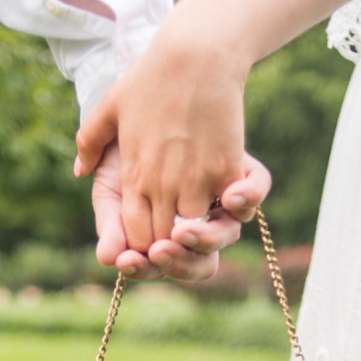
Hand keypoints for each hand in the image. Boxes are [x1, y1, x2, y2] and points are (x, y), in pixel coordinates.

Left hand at [75, 25, 249, 256]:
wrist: (196, 54)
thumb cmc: (150, 78)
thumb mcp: (109, 108)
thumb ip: (89, 142)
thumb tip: (79, 170)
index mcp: (132, 178)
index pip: (135, 236)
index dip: (142, 245)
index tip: (150, 236)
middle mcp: (161, 187)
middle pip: (163, 240)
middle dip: (168, 246)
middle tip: (174, 235)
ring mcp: (195, 180)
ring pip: (194, 231)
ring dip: (197, 231)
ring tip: (196, 217)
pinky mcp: (226, 169)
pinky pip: (227, 209)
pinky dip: (225, 209)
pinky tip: (221, 198)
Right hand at [88, 142, 270, 281]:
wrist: (159, 93)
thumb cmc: (126, 144)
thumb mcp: (109, 179)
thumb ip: (108, 218)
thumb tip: (105, 258)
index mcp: (162, 231)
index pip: (157, 263)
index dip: (143, 266)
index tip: (129, 260)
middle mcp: (195, 221)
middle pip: (198, 260)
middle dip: (177, 261)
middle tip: (159, 252)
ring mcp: (220, 200)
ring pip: (227, 233)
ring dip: (208, 239)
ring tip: (183, 231)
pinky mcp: (242, 172)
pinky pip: (255, 193)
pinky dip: (246, 200)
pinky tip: (228, 198)